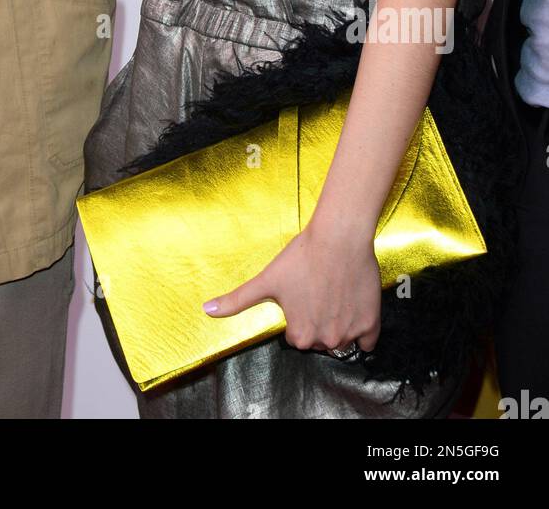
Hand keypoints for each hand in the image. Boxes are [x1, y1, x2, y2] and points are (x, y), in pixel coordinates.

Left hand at [201, 220, 381, 354]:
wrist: (338, 237)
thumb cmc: (301, 257)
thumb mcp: (265, 280)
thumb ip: (236, 300)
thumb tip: (206, 310)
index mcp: (299, 336)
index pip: (296, 336)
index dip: (297, 314)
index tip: (300, 294)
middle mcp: (325, 341)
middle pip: (319, 339)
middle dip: (317, 320)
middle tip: (316, 291)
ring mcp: (350, 333)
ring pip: (341, 339)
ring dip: (337, 323)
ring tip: (332, 292)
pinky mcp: (371, 323)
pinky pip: (367, 341)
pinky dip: (361, 330)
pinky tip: (352, 307)